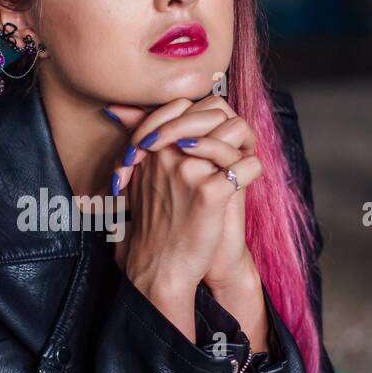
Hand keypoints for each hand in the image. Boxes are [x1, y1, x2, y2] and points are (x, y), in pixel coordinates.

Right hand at [105, 94, 260, 290]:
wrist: (160, 267)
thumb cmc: (155, 222)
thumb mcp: (141, 178)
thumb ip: (140, 143)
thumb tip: (119, 110)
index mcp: (151, 148)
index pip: (181, 105)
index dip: (201, 113)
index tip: (208, 134)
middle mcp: (167, 154)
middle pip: (213, 112)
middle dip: (227, 127)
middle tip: (231, 146)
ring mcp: (189, 172)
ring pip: (235, 131)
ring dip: (242, 147)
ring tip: (236, 165)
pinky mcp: (211, 193)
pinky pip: (248, 165)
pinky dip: (252, 172)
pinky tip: (245, 183)